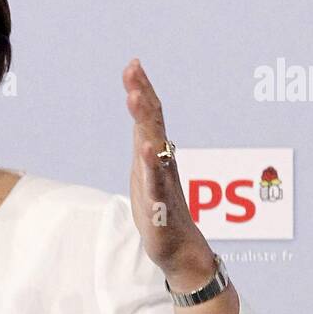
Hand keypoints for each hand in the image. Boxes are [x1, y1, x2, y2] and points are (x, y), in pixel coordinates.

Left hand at [122, 58, 213, 286]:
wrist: (179, 250)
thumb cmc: (160, 210)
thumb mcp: (145, 171)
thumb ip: (144, 145)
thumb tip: (140, 122)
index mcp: (156, 154)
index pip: (150, 116)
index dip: (142, 89)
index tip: (133, 64)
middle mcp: (162, 163)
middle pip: (152, 122)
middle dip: (142, 93)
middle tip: (133, 68)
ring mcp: (162, 182)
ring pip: (153, 146)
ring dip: (144, 121)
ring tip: (134, 97)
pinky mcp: (159, 205)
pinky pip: (156, 182)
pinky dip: (150, 165)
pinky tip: (145, 149)